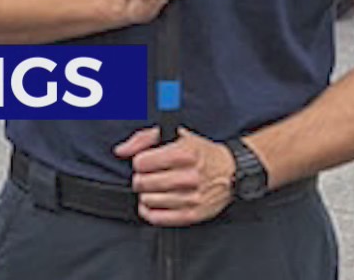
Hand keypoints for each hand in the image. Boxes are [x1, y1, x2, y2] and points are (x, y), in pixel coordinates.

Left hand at [113, 126, 234, 226]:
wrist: (231, 172)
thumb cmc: (200, 152)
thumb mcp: (175, 135)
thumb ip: (143, 139)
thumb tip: (121, 151)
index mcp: (184, 153)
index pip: (141, 162)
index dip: (139, 162)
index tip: (145, 162)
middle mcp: (189, 176)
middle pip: (142, 182)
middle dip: (140, 178)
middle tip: (148, 176)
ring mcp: (192, 198)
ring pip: (148, 200)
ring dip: (145, 194)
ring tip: (154, 188)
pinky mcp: (193, 215)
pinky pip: (158, 218)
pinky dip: (149, 212)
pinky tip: (152, 204)